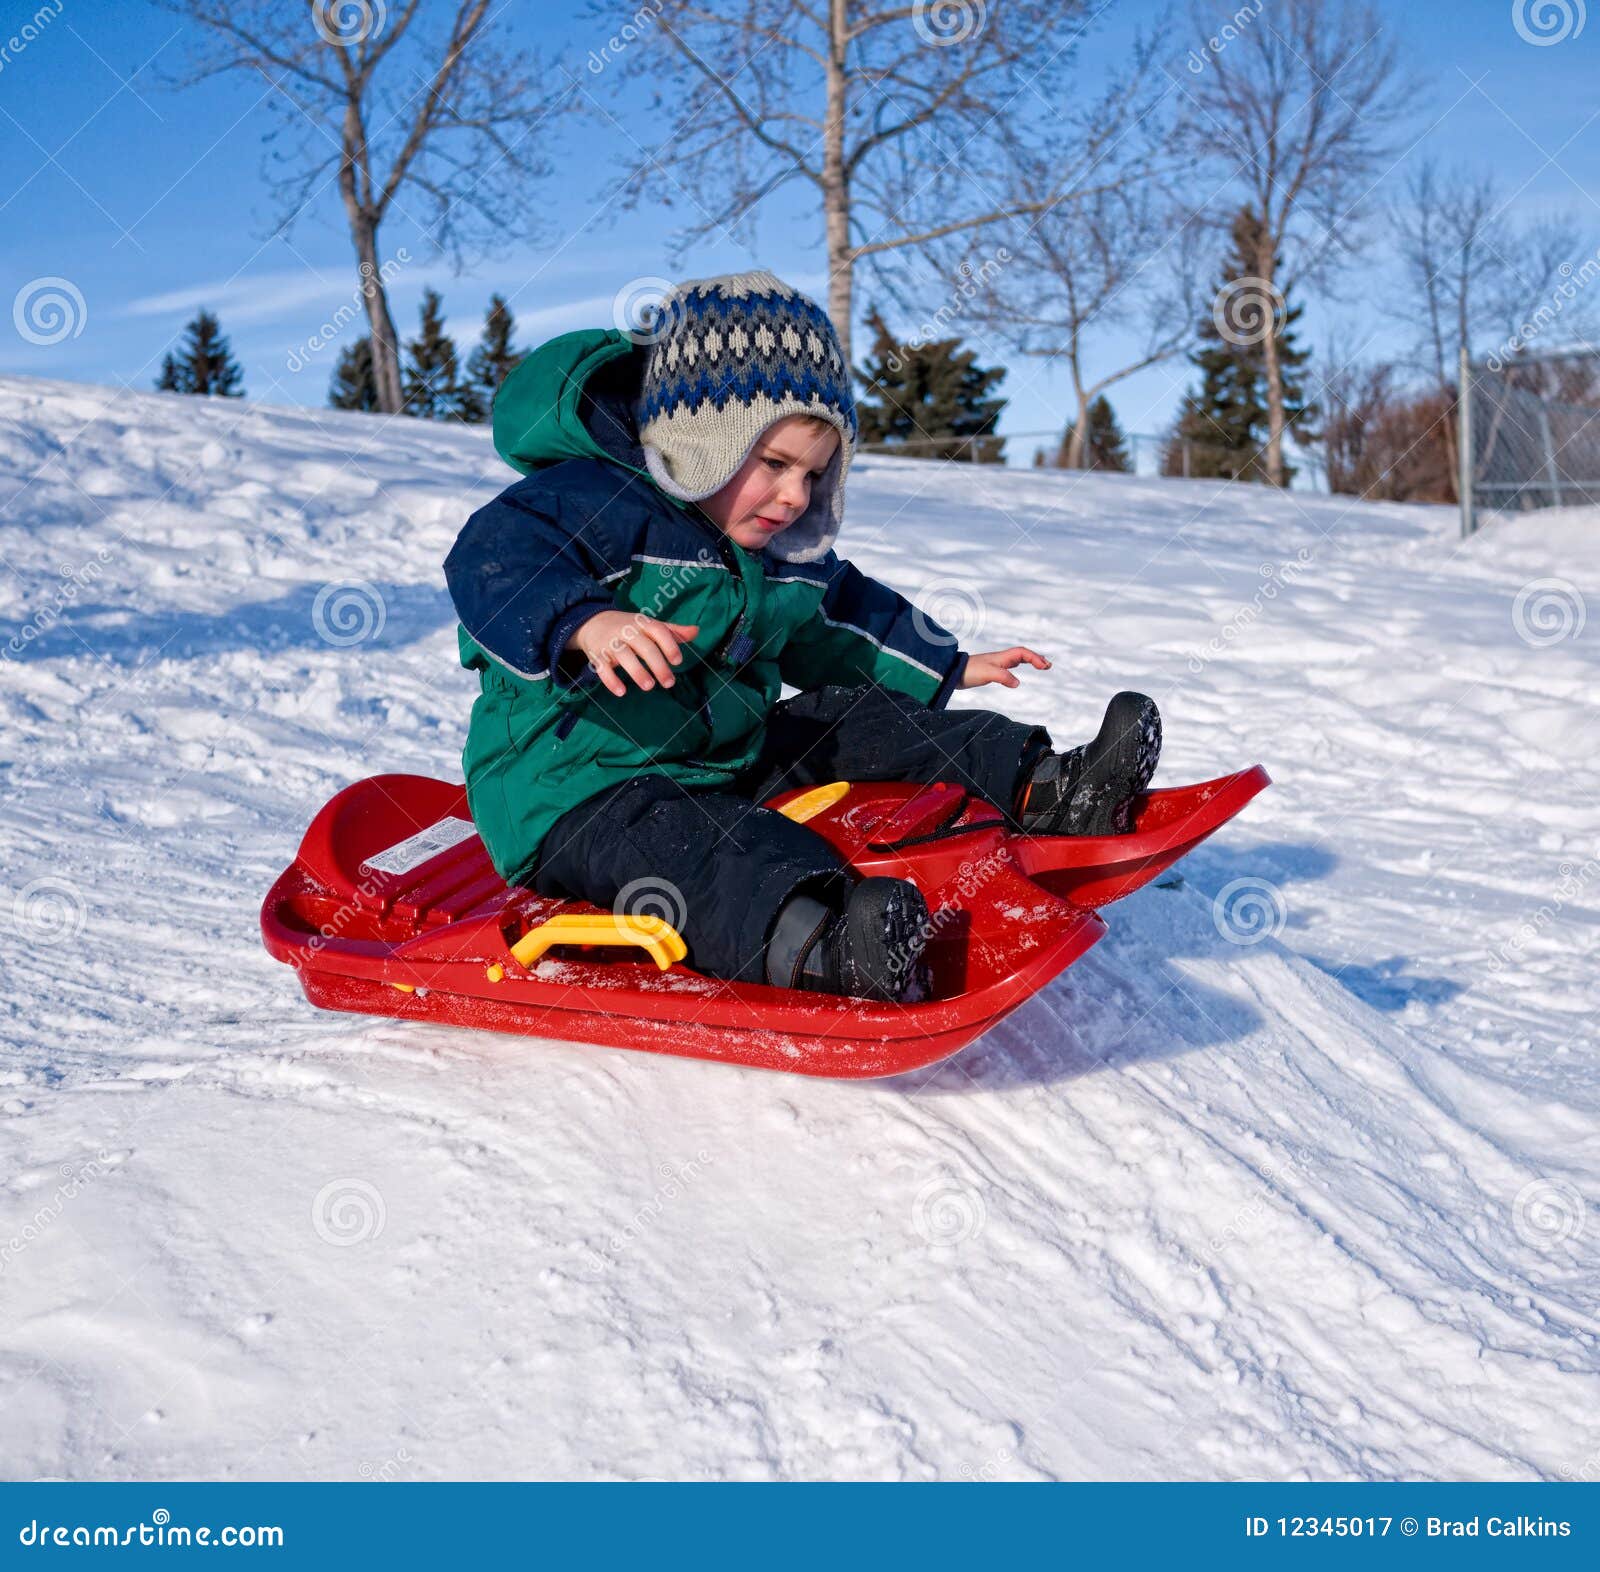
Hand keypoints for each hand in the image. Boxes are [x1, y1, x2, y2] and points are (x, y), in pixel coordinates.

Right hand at [567, 611, 698, 697]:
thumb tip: (696, 631)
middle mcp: (627, 631)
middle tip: (669, 683)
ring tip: (649, 686)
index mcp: (643, 623)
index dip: (669, 645)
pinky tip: (621, 692)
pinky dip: (610, 680)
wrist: (593, 622)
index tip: (678, 661)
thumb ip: (672, 631)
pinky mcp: (597, 655)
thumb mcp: (650, 625)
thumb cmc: (629, 627)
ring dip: (636, 671)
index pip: (658, 631)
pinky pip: (603, 667)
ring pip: (624, 656)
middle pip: (644, 647)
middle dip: (657, 665)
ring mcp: (611, 642)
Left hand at [958, 646, 1050, 689]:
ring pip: (1016, 659)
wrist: (951, 674)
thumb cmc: (969, 672)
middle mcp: (1000, 659)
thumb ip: (1003, 677)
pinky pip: (1009, 667)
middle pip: (1022, 654)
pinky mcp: (990, 671)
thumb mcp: (988, 674)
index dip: (1035, 658)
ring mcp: (995, 664)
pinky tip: (1016, 676)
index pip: (1023, 653)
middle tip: (1048, 666)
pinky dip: (1018, 668)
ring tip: (1040, 667)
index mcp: (1001, 657)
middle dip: (1036, 658)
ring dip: (1029, 661)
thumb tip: (1017, 683)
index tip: (1045, 667)